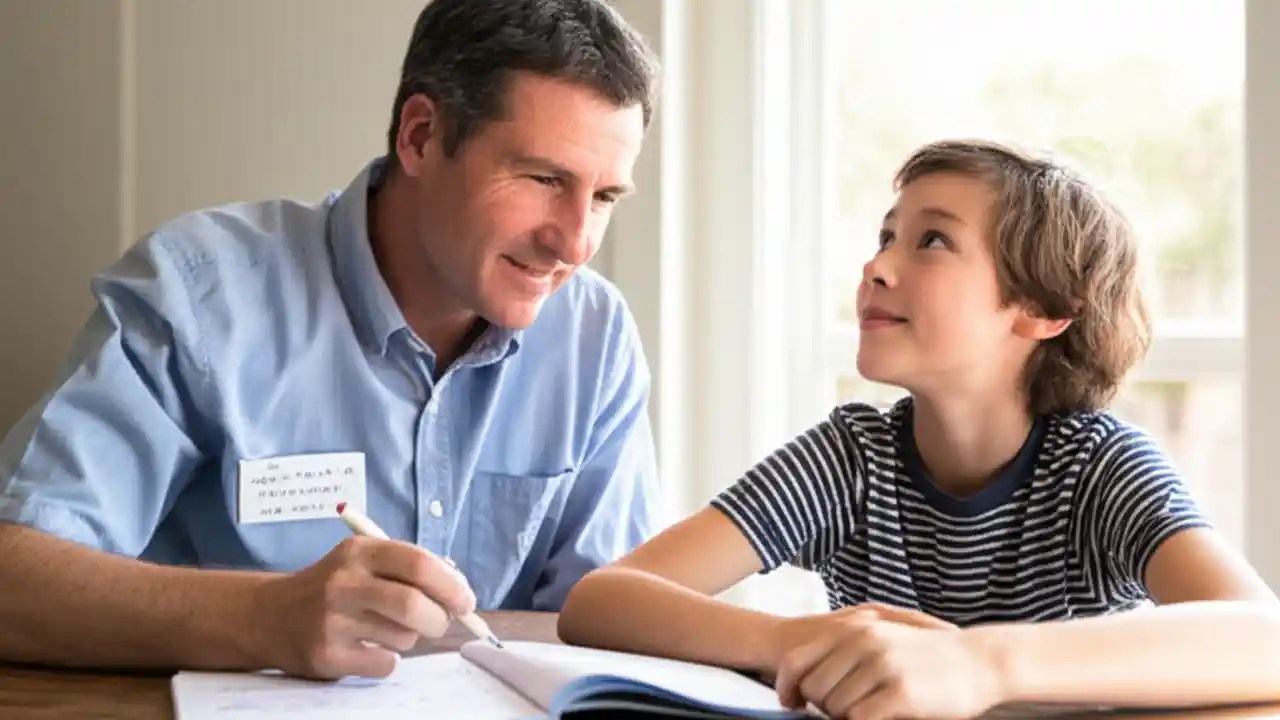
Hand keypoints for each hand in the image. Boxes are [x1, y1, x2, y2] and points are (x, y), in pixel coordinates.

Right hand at [253, 536, 475, 678]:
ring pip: (403, 637)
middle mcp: (343, 582)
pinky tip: (365, 648)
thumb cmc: (333, 587)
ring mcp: (332, 620)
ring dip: (408, 637)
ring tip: (383, 629)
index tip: (466, 602)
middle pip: (413, 604)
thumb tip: (458, 586)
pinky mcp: (326, 655)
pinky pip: (384, 663)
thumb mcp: (363, 561)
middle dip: (439, 618)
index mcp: (359, 552)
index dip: (451, 585)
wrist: (269, 616)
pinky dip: (387, 659)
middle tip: (440, 623)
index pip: (418, 564)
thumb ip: (408, 567)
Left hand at [774, 615, 1003, 719]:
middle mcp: (862, 642)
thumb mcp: (882, 638)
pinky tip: (882, 716)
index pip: (796, 661)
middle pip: (813, 690)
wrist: (979, 661)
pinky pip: (860, 718)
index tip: (791, 703)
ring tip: (870, 711)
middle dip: (822, 708)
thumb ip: (846, 651)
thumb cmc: (926, 656)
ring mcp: (881, 666)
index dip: (786, 687)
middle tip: (844, 711)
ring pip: (834, 708)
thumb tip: (805, 682)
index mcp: (853, 628)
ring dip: (846, 717)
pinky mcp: (900, 692)